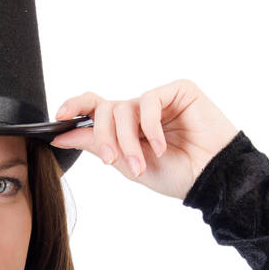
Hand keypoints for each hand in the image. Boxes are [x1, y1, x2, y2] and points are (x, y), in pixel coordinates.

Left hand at [50, 79, 239, 199]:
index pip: (95, 108)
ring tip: (140, 164)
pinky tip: (160, 146)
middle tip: (110, 159)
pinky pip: (148, 101)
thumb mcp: (127, 164)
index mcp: (127, 127)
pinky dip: (150, 127)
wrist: (210, 178)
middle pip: (105, 109)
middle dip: (103, 136)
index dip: (74, 107)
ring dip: (127, 140)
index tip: (58, 119)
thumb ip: (96, 145)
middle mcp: (140, 111)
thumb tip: (62, 134)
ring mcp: (159, 100)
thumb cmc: (176, 174)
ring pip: (123, 108)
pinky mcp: (178, 90)